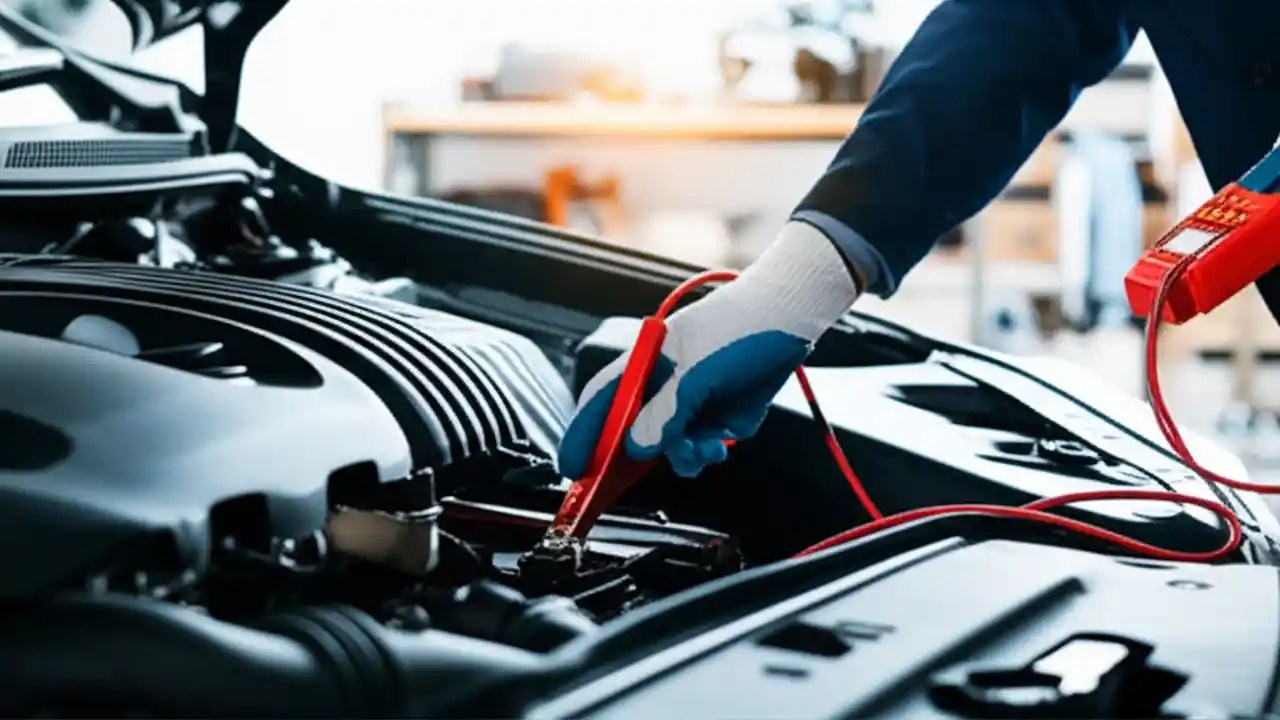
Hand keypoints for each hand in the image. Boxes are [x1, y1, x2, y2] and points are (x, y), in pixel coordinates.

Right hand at [557, 222, 859, 478]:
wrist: (792, 318)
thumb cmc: (738, 328)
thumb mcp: (697, 373)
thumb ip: (666, 413)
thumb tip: (638, 447)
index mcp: (646, 363)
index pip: (601, 402)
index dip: (584, 434)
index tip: (573, 467)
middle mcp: (664, 384)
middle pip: (632, 430)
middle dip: (635, 455)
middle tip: (628, 481)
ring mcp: (691, 401)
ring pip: (669, 445)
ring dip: (680, 454)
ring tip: (701, 447)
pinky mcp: (719, 415)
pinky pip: (700, 447)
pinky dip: (704, 452)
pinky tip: (716, 444)